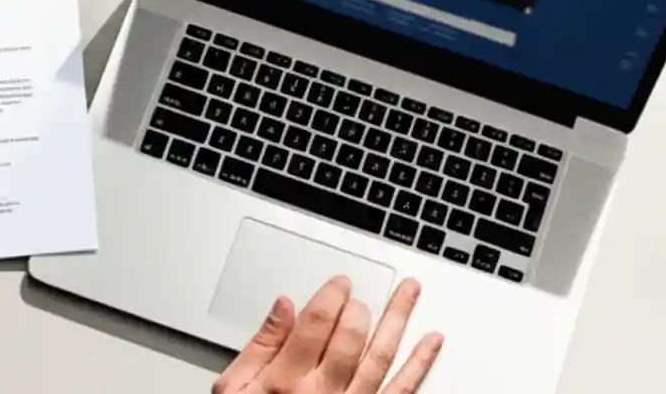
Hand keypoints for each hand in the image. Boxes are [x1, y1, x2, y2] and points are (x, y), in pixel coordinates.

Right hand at [214, 276, 442, 393]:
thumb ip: (261, 346)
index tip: (339, 283)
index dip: (331, 296)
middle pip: (350, 337)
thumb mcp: (235, 388)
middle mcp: (322, 392)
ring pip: (381, 356)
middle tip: (359, 294)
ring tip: (410, 293)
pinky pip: (400, 389)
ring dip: (398, 320)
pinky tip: (431, 342)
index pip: (316, 323)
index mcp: (287, 380)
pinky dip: (419, 363)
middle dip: (359, 308)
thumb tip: (283, 307)